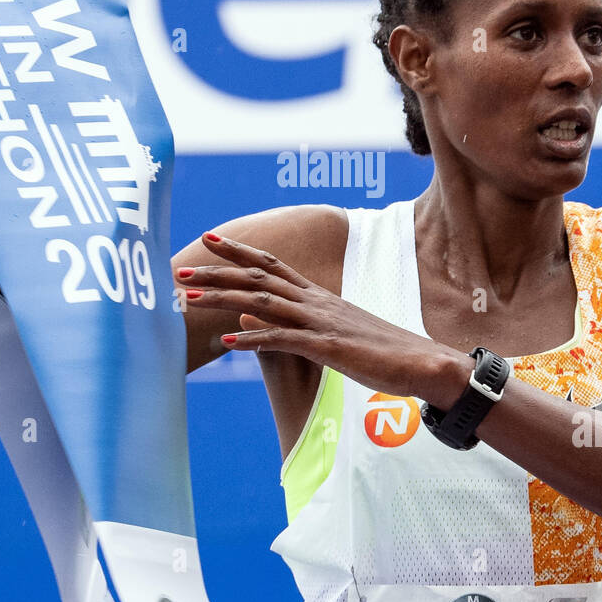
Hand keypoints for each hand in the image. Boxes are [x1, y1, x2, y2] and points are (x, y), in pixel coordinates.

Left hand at [177, 231, 469, 407]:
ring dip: (223, 299)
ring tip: (188, 298)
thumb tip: (246, 314)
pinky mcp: (327, 346)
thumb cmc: (379, 353)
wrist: (422, 362)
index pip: (272, 264)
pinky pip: (282, 339)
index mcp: (318, 296)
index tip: (210, 238)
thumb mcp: (328, 335)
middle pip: (258, 278)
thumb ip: (287, 324)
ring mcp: (321, 322)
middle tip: (180, 268)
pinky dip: (252, 338)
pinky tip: (225, 341)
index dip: (240, 251)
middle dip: (216, 272)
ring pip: (262, 302)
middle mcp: (316, 301)